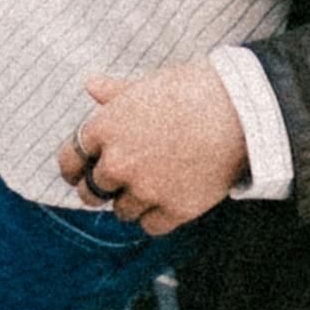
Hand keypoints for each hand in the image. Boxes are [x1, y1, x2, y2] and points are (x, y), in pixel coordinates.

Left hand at [60, 62, 251, 233]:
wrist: (240, 111)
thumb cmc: (193, 89)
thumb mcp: (148, 83)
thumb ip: (114, 92)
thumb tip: (91, 83)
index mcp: (104, 128)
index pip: (69, 160)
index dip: (73, 167)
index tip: (78, 173)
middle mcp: (117, 163)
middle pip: (91, 192)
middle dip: (101, 188)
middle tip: (115, 184)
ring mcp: (145, 190)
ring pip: (122, 212)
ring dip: (132, 202)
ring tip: (152, 186)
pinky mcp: (173, 210)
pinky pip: (150, 226)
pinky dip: (157, 217)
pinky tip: (169, 199)